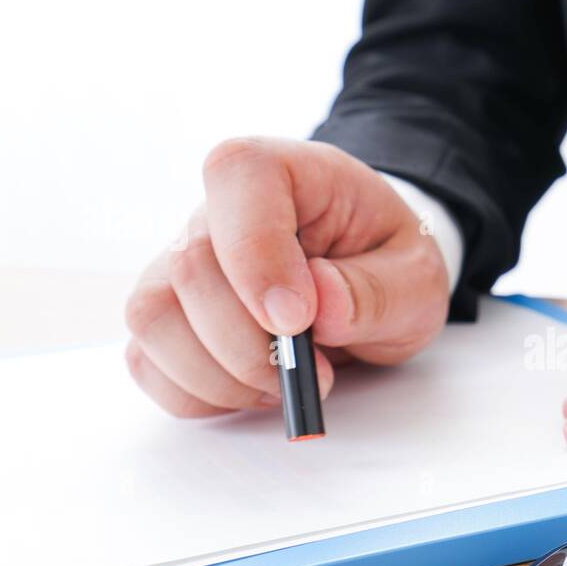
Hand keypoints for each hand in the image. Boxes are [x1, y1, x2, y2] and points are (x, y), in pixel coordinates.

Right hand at [125, 137, 448, 415]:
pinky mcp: (169, 318)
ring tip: (285, 384)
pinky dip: (202, 393)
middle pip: (188, 268)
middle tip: (315, 373)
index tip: (298, 320)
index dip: (257, 255)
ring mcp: (180, 264)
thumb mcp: (417, 275)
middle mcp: (216, 211)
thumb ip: (379, 290)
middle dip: (251, 345)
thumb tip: (323, 306)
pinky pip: (148, 362)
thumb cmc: (388, 263)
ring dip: (223, 376)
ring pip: (154, 318)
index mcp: (282, 171)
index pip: (237, 177)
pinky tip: (253, 389)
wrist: (371, 281)